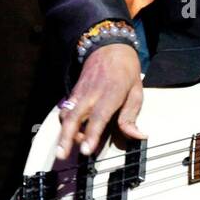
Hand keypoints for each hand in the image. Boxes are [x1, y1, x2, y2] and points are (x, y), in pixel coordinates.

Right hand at [56, 42, 143, 159]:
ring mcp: (80, 92)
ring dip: (63, 132)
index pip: (99, 116)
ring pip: (66, 114)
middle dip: (66, 137)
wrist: (108, 45)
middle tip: (62, 154)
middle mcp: (92, 93)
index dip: (92, 134)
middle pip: (75, 117)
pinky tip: (66, 134)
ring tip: (64, 149)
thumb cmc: (125, 70)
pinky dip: (64, 123)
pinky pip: (66, 109)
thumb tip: (137, 136)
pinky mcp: (74, 92)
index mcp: (111, 93)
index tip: (86, 150)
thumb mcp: (136, 91)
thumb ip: (132, 116)